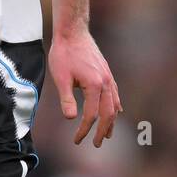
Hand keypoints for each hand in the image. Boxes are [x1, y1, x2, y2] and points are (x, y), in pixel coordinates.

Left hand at [48, 28, 121, 146]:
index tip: (77, 140)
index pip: (91, 115)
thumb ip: (66, 99)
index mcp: (94, 85)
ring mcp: (108, 77)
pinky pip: (115, 94)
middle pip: (109, 113)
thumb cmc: (64, 54)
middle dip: (102, 131)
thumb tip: (71, 118)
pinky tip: (116, 112)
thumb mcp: (61, 78)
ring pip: (115, 105)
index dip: (84, 130)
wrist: (73, 32)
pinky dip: (116, 106)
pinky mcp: (107, 73)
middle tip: (96, 144)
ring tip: (107, 134)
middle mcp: (106, 82)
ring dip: (112, 121)